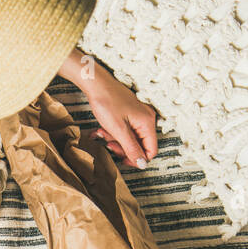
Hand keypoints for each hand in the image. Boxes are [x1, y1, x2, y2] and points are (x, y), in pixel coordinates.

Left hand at [60, 50, 157, 167]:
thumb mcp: (119, 130)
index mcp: (147, 122)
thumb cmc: (107, 102)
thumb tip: (142, 164)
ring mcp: (138, 116)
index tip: (122, 159)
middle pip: (140, 146)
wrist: (96, 84)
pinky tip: (104, 129)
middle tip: (110, 144)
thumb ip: (132, 148)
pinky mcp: (130, 114)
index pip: (151, 151)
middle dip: (123, 148)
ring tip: (104, 133)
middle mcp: (146, 119)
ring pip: (131, 139)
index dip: (137, 159)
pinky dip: (115, 133)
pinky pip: (126, 130)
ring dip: (116, 140)